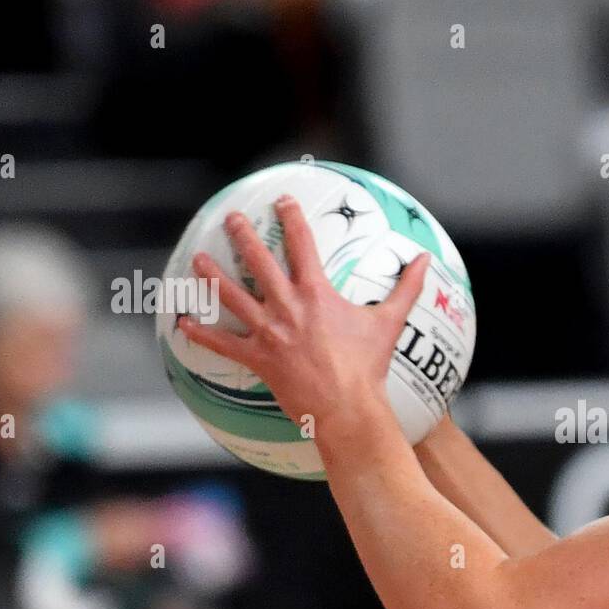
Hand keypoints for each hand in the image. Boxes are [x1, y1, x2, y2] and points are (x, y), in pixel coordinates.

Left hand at [176, 196, 431, 436]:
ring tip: (199, 260)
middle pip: (259, 262)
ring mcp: (269, 332)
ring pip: (232, 296)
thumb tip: (426, 260)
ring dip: (212, 276)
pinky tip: (182, 324)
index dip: (291, 218)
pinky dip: (201, 334)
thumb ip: (406, 288)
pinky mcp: (258, 358)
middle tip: (232, 219)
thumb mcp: (389, 322)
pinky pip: (223, 344)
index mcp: (317, 293)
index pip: (301, 244)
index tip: (283, 201)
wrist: (347, 407)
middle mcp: (288, 306)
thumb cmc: (368, 367)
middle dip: (244, 235)